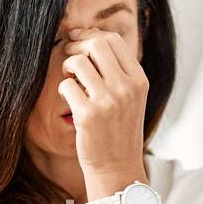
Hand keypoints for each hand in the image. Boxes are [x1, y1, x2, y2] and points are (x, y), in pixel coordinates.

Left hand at [60, 27, 148, 181]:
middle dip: (77, 44)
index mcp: (139, 80)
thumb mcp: (131, 98)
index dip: (91, 34)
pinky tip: (68, 99)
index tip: (78, 39)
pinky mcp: (88, 115)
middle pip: (96, 44)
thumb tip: (91, 38)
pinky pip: (66, 85)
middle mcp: (127, 88)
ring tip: (69, 77)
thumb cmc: (119, 131)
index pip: (113, 40)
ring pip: (79, 62)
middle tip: (68, 52)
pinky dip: (63, 89)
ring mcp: (108, 101)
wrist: (117, 168)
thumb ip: (119, 71)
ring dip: (67, 65)